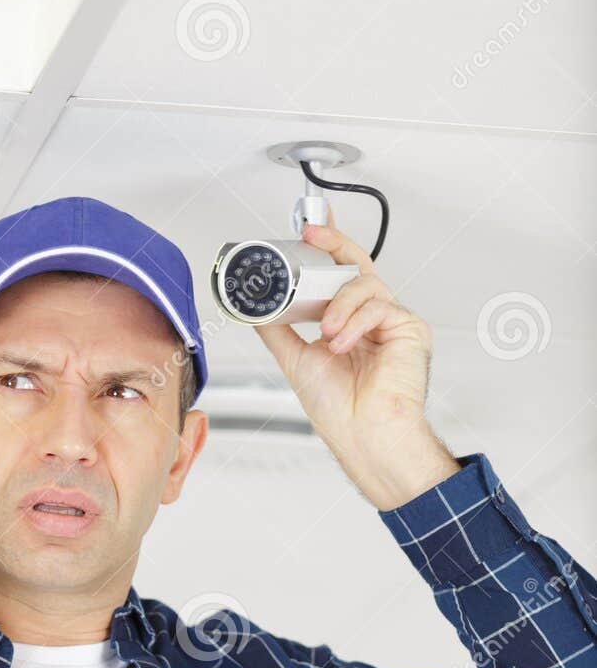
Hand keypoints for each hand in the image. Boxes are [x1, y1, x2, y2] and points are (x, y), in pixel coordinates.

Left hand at [252, 206, 457, 506]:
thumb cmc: (340, 411)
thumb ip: (279, 331)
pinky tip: (342, 343)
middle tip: (312, 236)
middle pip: (355, 267)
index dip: (325, 250)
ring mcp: (391, 322)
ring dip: (339, 305)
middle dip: (333, 246)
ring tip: (327, 334)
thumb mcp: (297, 360)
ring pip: (364, 284)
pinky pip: (379, 305)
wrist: (364, 436)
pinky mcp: (410, 328)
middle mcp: (370, 320)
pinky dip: (355, 321)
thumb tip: (257, 308)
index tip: (307, 231)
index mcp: (346, 325)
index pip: (336, 278)